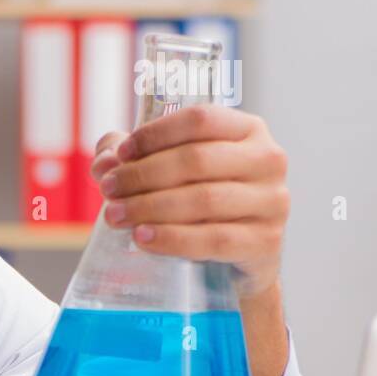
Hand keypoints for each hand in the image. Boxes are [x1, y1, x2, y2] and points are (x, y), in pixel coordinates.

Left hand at [90, 105, 288, 301]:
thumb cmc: (199, 200)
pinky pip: (214, 239)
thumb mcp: (170, 171)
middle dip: (143, 175)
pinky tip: (142, 237)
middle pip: (197, 160)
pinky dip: (172, 238)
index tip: (121, 153)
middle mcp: (267, 160)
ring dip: (150, 207)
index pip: (200, 119)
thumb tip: (103, 163)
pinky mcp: (266, 241)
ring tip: (115, 215)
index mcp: (247, 129)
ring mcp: (272, 202)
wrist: (237, 256)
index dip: (154, 134)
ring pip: (204, 200)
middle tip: (108, 190)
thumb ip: (132, 158)